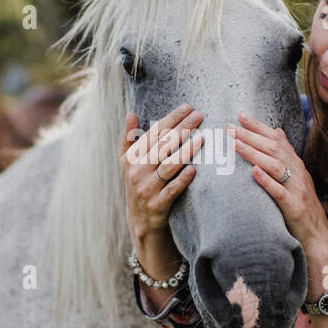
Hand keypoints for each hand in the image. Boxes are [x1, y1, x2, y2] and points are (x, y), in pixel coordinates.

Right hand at [119, 103, 204, 245]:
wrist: (140, 220)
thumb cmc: (137, 184)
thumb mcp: (126, 162)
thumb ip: (129, 138)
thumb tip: (131, 113)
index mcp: (132, 157)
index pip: (154, 133)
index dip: (171, 119)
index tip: (187, 107)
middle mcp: (137, 171)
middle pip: (163, 146)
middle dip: (182, 129)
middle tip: (199, 116)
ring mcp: (147, 188)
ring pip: (168, 166)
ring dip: (185, 151)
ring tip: (201, 139)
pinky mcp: (157, 204)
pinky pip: (172, 189)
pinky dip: (182, 179)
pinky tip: (194, 169)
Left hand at [228, 112, 327, 250]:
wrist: (317, 237)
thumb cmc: (301, 207)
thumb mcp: (296, 178)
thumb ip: (286, 156)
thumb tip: (277, 131)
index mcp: (296, 165)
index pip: (277, 139)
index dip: (259, 127)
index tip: (240, 116)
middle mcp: (298, 173)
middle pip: (274, 149)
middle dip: (251, 136)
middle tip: (230, 127)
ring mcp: (297, 190)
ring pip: (276, 166)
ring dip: (255, 153)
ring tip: (236, 144)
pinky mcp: (294, 207)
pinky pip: (279, 192)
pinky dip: (266, 180)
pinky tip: (254, 172)